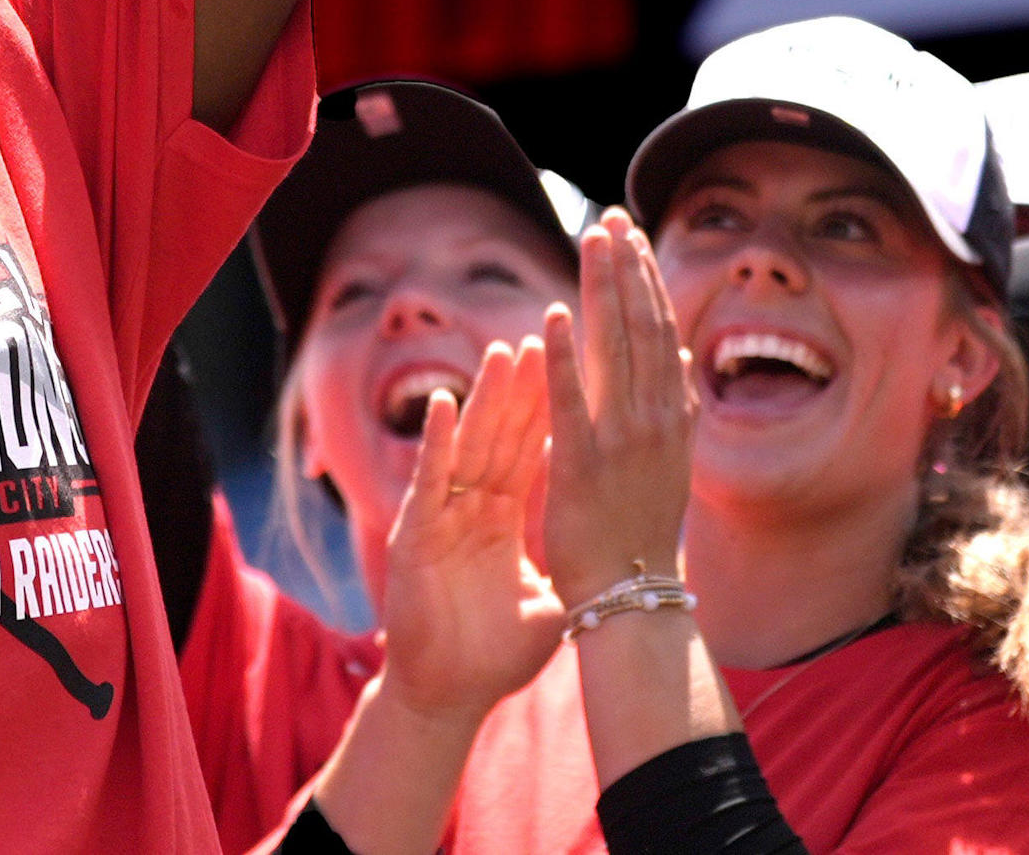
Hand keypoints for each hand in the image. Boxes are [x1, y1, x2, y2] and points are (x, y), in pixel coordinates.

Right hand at [369, 336, 566, 719]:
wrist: (448, 694)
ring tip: (502, 352)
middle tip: (542, 335)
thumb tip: (611, 554)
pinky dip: (435, 442)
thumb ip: (567, 567)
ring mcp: (443, 516)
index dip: (549, 409)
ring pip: (467, 446)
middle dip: (522, 388)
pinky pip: (429, 481)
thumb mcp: (545, 602)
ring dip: (483, 399)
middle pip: (502, 436)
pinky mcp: (417, 534)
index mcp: (502, 517)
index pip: (531, 451)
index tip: (573, 364)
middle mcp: (472, 507)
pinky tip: (442, 404)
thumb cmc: (492, 653)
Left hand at [540, 211, 694, 602]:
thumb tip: (675, 359)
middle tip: (612, 217)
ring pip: (616, 348)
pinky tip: (555, 312)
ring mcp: (624, 441)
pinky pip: (573, 397)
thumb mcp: (669, 464)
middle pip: (643, 325)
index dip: (647, 280)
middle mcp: (656, 421)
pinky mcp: (585, 464)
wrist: (634, 600)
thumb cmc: (642, 533)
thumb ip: (671, 409)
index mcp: (673, 418)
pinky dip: (566, 353)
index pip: (661, 331)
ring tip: (592, 240)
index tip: (633, 237)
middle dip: (628, 267)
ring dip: (604, 290)